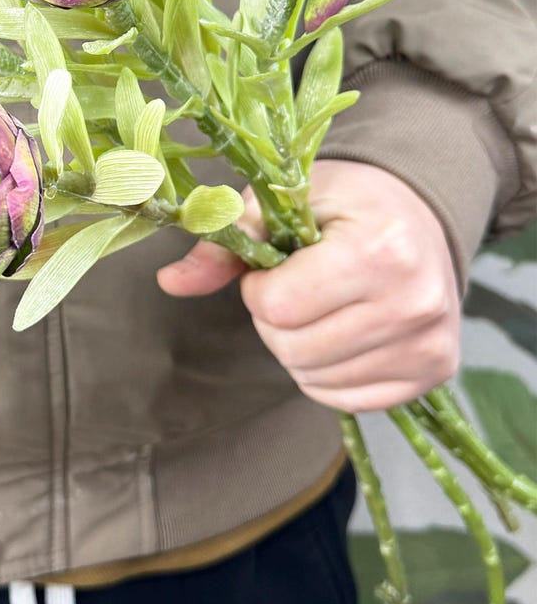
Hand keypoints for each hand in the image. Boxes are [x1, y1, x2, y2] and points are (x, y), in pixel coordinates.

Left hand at [156, 160, 460, 412]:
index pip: (279, 306)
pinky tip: (337, 333)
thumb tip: (168, 283)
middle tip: (293, 287)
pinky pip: (347, 400)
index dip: (257, 289)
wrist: (417, 214)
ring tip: (318, 305)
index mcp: (377, 249)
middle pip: (293, 348)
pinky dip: (325, 373)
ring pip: (315, 379)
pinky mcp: (435, 371)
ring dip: (296, 348)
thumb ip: (222, 245)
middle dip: (273, 320)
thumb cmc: (341, 203)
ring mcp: (429, 342)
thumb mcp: (278, 204)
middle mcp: (414, 301)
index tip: (273, 267)